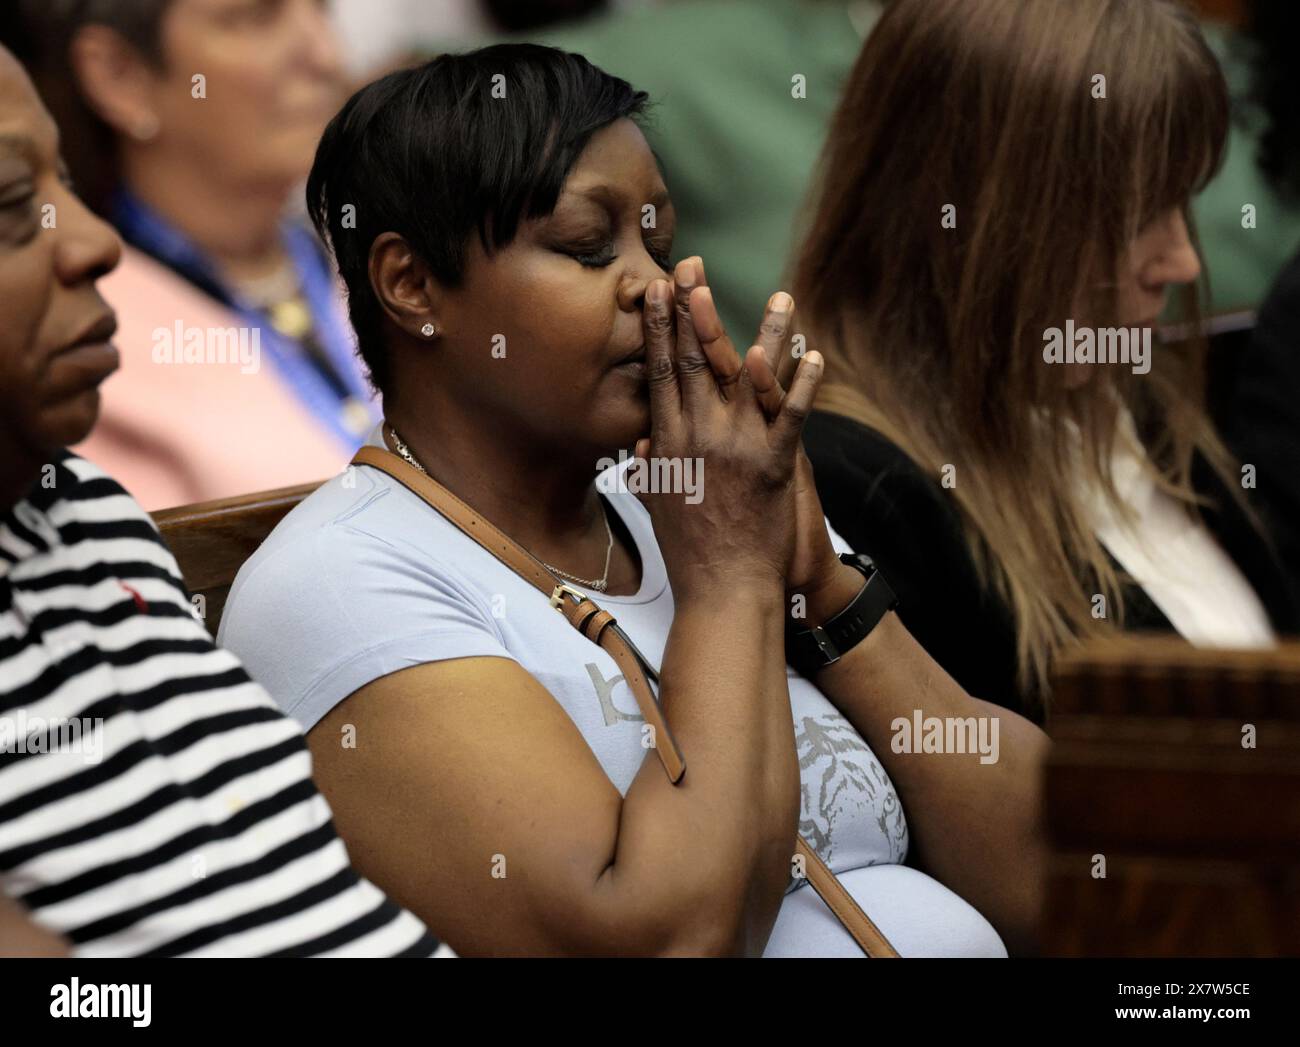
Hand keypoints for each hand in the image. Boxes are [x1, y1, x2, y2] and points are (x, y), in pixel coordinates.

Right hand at [634, 258, 824, 604]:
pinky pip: (793, 414)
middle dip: (693, 307)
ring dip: (767, 333)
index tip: (654, 291)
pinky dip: (805, 383)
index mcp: (668, 444)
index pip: (659, 372)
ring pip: (750, 378)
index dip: (657, 327)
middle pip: (694, 359)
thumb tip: (646, 443)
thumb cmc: (689, 552)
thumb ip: (654, 467)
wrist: (722, 589)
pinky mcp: (773, 464)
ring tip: (781, 296)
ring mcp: (736, 448)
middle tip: (691, 265)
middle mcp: (698, 436)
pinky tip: (817, 354)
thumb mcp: (659, 504)